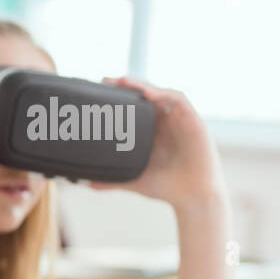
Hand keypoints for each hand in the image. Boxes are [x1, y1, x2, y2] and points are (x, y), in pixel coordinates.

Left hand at [92, 77, 225, 207]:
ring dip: (142, 85)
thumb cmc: (166, 187)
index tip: (97, 91)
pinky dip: (162, 94)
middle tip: (105, 81)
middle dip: (126, 86)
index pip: (134, 106)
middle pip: (145, 95)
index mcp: (151, 131)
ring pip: (160, 93)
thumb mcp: (134, 180)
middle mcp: (165, 121)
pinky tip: (147, 94)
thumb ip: (111, 180)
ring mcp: (179, 119)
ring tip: (122, 81)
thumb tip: (86, 183)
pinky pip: (179, 99)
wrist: (193, 197)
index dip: (118, 96)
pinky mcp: (193, 121)